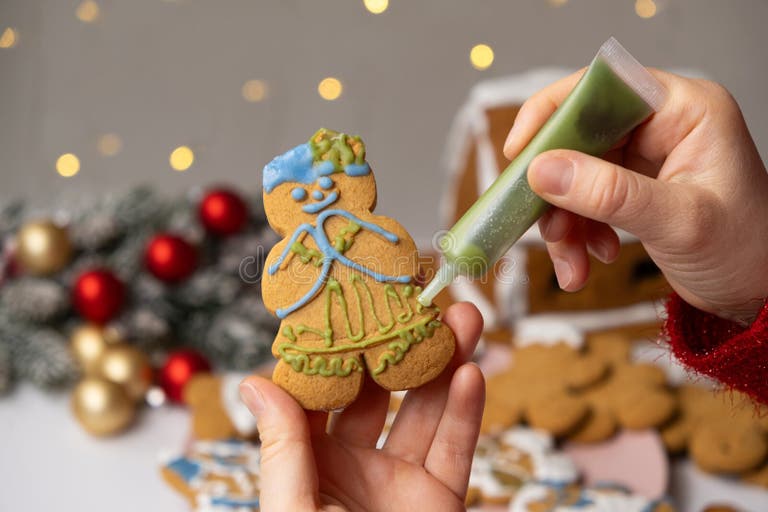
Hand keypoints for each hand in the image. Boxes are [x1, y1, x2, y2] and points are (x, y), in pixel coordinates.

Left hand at [240, 302, 484, 510]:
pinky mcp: (440, 501)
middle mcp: (352, 464)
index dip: (341, 344)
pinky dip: (467, 412)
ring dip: (446, 364)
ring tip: (463, 319)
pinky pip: (456, 450)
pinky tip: (472, 373)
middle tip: (421, 298)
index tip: (355, 297)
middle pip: (382, 392)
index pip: (323, 391)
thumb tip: (256, 380)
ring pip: (426, 411)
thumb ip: (282, 452)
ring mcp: (399, 481)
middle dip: (403, 343)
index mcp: (306, 463)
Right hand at [504, 70, 767, 323]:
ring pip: (572, 175)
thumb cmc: (745, 250)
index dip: (552, 113)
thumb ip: (609, 194)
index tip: (519, 153)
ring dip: (562, 222)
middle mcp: (660, 125)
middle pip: (577, 137)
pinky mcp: (630, 187)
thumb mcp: (677, 221)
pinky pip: (581, 201)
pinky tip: (588, 261)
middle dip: (554, 190)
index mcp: (683, 109)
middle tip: (542, 226)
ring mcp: (642, 157)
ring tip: (571, 263)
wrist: (758, 292)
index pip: (601, 87)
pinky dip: (575, 234)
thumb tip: (542, 170)